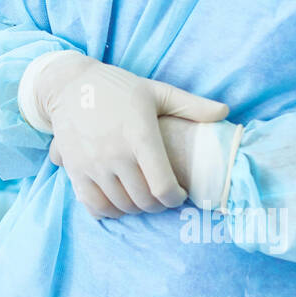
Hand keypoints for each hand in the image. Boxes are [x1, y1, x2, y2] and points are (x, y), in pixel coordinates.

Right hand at [19, 51, 229, 218]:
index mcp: (140, 134)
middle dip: (159, 204)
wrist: (70, 85)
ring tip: (142, 197)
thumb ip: (191, 106)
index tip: (180, 193)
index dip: (176, 198)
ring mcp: (92, 163)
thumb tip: (225, 113)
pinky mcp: (74, 169)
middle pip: (144, 200)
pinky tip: (118, 202)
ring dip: (136, 208)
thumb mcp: (156, 91)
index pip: (163, 186)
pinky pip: (94, 205)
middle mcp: (115, 152)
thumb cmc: (118, 88)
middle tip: (162, 196)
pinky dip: (109, 211)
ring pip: (121, 205)